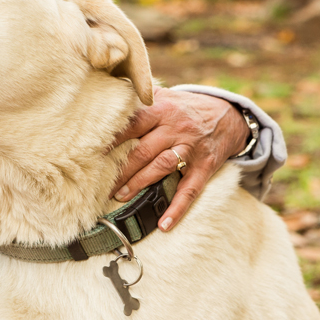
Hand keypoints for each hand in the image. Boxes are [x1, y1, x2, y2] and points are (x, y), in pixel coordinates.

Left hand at [107, 87, 249, 230]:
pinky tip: (164, 223)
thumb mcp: (165, 96)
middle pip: (143, 150)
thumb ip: (140, 99)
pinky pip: (190, 190)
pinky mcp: (205, 167)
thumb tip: (107, 97)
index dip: (111, 138)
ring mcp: (191, 149)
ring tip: (120, 197)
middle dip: (120, 168)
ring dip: (139, 183)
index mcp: (162, 110)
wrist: (228, 115)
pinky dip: (178, 208)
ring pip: (161, 167)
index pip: (132, 124)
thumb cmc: (185, 108)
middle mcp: (175, 128)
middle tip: (98, 183)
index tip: (91, 151)